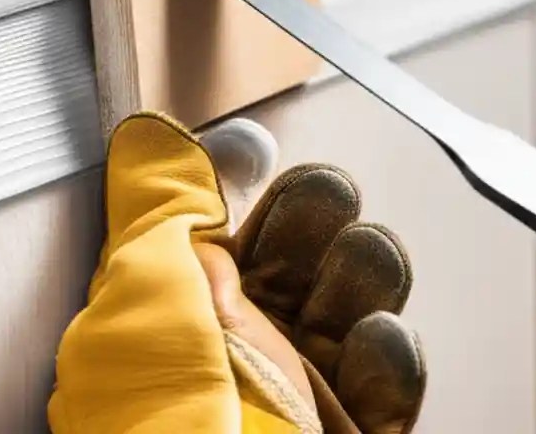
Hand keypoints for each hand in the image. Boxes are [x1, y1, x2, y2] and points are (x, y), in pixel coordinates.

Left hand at [48, 112, 423, 433]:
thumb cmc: (161, 420)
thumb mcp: (142, 291)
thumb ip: (159, 205)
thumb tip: (153, 132)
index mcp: (183, 302)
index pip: (231, 220)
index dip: (252, 180)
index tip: (262, 158)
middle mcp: (243, 341)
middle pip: (308, 247)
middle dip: (321, 217)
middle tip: (321, 215)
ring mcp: (304, 385)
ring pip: (360, 296)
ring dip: (364, 271)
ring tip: (354, 274)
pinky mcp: (356, 429)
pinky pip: (393, 372)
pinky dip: (392, 348)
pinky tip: (377, 338)